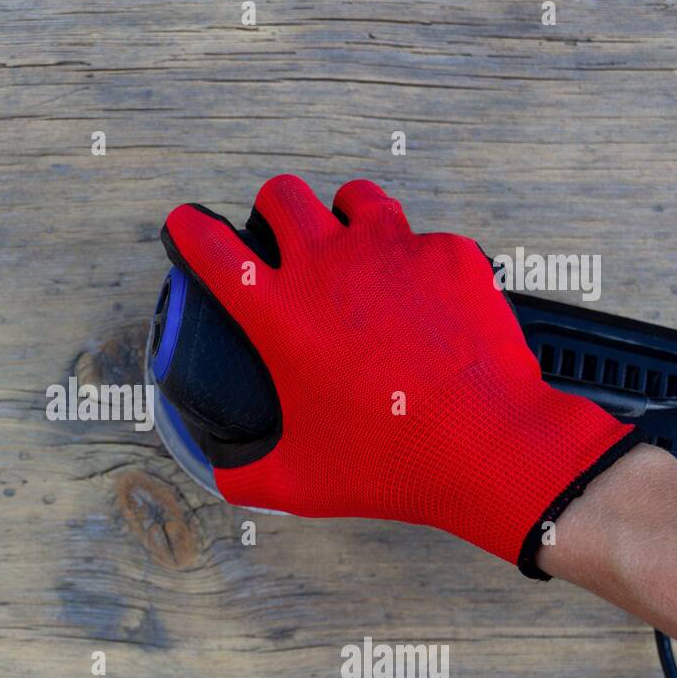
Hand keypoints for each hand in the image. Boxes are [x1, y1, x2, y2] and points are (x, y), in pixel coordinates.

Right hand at [161, 175, 641, 575]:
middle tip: (281, 235)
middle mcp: (330, 268)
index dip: (191, 231)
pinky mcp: (448, 253)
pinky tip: (422, 299)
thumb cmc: (394, 462)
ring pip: (354, 197)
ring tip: (354, 250)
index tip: (186, 224)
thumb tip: (222, 475)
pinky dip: (414, 261)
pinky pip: (421, 238)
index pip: (214, 250)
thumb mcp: (299, 482)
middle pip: (281, 195)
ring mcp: (393, 251)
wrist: (491, 446)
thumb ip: (244, 475)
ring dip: (343, 217)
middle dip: (272, 208)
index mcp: (282, 317)